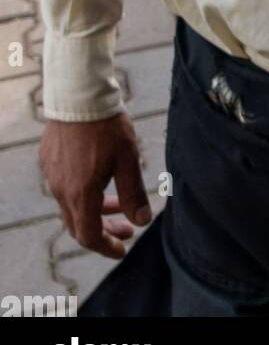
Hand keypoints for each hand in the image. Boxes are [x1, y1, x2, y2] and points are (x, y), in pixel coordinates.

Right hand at [40, 113, 151, 259]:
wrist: (78, 96)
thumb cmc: (106, 127)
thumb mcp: (127, 160)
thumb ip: (133, 193)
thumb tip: (141, 221)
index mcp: (80, 194)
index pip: (89, 236)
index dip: (106, 247)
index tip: (122, 248)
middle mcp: (62, 190)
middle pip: (79, 225)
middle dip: (104, 231)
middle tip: (126, 230)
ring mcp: (53, 176)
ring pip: (73, 205)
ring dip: (95, 211)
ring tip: (118, 204)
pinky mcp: (50, 161)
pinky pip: (66, 187)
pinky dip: (84, 194)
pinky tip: (101, 179)